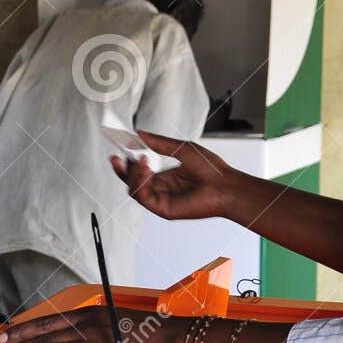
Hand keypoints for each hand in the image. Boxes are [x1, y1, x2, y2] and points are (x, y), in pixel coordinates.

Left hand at [0, 306, 182, 342]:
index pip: (49, 321)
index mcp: (90, 315)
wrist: (172, 340)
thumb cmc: (147, 333)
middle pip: (44, 335)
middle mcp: (87, 326)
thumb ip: (93, 329)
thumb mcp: (115, 322)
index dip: (25, 328)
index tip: (5, 334)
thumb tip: (74, 339)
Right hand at [111, 130, 237, 220]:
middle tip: (116, 157)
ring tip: (141, 160)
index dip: (128, 160)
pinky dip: (141, 182)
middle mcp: (161, 189)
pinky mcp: (163, 209)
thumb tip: (138, 133)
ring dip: (133, 174)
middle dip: (122, 170)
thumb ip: (158, 142)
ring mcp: (161, 200)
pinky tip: (147, 169)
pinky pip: (143, 197)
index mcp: (165, 177)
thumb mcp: (180, 148)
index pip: (140, 170)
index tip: (119, 147)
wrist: (226, 185)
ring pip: (134, 189)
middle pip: (132, 181)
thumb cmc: (211, 169)